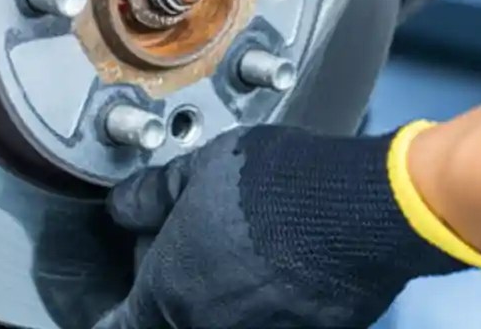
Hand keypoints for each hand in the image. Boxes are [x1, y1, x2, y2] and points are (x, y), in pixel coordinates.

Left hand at [94, 123, 480, 328]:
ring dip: (230, 294)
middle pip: (174, 321)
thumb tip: (124, 206)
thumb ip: (151, 196)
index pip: (118, 324)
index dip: (124, 301)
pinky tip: (291, 261)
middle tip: (202, 246)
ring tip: (253, 249)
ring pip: (228, 320)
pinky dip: (276, 300)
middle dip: (181, 289)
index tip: (135, 284)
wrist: (362, 208)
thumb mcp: (198, 168)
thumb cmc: (281, 185)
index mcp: (169, 294)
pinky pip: (278, 320)